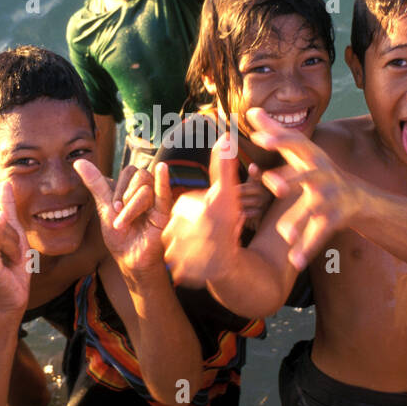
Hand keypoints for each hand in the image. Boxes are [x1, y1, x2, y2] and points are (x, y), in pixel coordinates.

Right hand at [0, 181, 30, 313]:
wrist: (13, 297)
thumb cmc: (12, 267)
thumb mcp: (13, 232)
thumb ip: (7, 208)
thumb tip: (4, 182)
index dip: (10, 225)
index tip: (10, 245)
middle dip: (12, 235)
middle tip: (11, 255)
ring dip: (14, 245)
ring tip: (9, 261)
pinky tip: (1, 219)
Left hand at [74, 160, 172, 275]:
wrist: (129, 259)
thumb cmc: (119, 235)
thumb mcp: (104, 207)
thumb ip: (96, 183)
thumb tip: (79, 161)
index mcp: (135, 187)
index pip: (129, 171)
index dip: (118, 188)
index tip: (113, 208)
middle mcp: (149, 191)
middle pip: (140, 175)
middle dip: (125, 196)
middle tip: (120, 215)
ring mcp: (158, 201)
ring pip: (145, 189)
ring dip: (132, 208)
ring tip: (127, 224)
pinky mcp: (165, 214)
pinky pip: (164, 194)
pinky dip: (163, 180)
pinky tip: (162, 168)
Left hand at [161, 134, 242, 286]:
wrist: (232, 263)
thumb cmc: (230, 224)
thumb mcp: (228, 191)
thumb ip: (223, 165)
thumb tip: (224, 137)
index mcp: (183, 206)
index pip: (184, 207)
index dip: (199, 213)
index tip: (212, 218)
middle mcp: (173, 228)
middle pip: (179, 225)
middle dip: (194, 230)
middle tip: (210, 234)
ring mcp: (174, 250)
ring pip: (176, 243)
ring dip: (190, 247)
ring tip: (206, 248)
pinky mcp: (175, 268)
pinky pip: (177, 263)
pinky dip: (188, 264)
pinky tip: (201, 260)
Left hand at [246, 108, 355, 269]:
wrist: (359, 199)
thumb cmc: (318, 171)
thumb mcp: (301, 152)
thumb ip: (275, 132)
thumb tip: (252, 110)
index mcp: (312, 157)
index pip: (295, 144)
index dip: (279, 138)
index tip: (259, 136)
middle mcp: (323, 174)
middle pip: (307, 176)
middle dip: (291, 180)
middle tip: (273, 186)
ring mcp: (331, 198)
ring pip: (315, 210)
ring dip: (300, 221)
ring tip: (285, 235)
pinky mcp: (335, 219)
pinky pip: (320, 235)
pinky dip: (308, 248)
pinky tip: (296, 261)